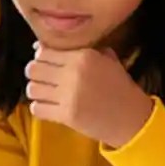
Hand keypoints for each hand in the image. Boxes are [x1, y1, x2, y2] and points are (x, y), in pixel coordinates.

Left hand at [25, 44, 153, 147]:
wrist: (132, 118)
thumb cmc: (119, 88)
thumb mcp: (107, 60)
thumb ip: (81, 49)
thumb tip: (42, 47)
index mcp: (84, 56)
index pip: (44, 52)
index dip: (41, 58)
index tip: (46, 64)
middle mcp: (74, 73)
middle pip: (33, 69)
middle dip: (36, 74)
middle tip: (44, 80)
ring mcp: (69, 95)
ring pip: (32, 89)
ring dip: (37, 92)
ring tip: (46, 94)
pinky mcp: (66, 115)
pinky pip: (37, 108)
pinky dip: (40, 108)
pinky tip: (49, 107)